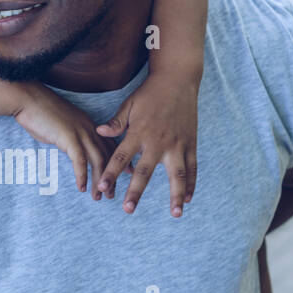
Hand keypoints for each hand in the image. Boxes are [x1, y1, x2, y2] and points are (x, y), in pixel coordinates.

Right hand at [11, 84, 115, 198]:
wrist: (29, 99)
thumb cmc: (40, 112)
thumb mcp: (62, 126)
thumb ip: (70, 138)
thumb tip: (70, 150)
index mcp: (89, 125)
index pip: (110, 145)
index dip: (117, 161)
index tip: (124, 174)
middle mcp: (89, 128)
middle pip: (107, 155)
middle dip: (111, 177)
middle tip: (111, 195)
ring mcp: (80, 132)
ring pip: (98, 160)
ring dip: (99, 181)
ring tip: (98, 197)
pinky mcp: (69, 137)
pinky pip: (80, 160)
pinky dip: (82, 176)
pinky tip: (82, 188)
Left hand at [95, 75, 198, 214]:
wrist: (178, 79)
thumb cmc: (151, 93)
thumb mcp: (130, 104)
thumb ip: (117, 122)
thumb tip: (100, 131)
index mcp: (139, 132)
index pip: (121, 156)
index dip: (110, 173)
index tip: (102, 187)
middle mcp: (158, 141)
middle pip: (145, 171)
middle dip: (135, 192)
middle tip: (128, 209)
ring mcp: (177, 144)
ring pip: (177, 175)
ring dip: (176, 195)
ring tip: (175, 214)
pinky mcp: (191, 143)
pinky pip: (192, 168)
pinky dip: (191, 184)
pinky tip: (188, 200)